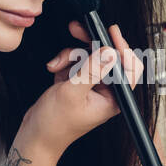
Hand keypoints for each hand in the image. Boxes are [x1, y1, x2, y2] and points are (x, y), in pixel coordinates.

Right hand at [28, 19, 143, 156]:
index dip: (122, 47)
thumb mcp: (72, 92)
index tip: (110, 32)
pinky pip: (76, 62)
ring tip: (57, 65)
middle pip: (107, 56)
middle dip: (90, 43)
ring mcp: (92, 86)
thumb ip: (91, 70)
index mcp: (113, 98)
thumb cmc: (54, 124)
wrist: (36, 135)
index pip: (129, 68)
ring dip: (71, 55)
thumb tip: (109, 52)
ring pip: (89, 56)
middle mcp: (106, 91)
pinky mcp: (79, 82)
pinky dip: (64, 62)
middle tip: (77, 30)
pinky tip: (54, 69)